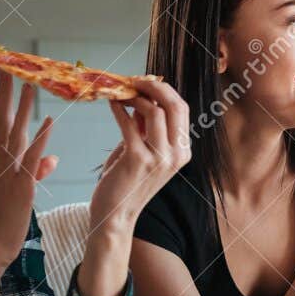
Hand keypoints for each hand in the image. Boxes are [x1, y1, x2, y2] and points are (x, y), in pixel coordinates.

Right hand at [0, 75, 56, 270]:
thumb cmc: (5, 219)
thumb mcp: (21, 191)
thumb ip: (36, 171)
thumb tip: (51, 159)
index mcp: (0, 161)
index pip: (3, 123)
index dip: (8, 100)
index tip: (10, 77)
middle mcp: (1, 161)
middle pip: (5, 120)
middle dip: (9, 93)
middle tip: (12, 66)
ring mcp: (9, 173)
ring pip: (16, 133)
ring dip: (24, 108)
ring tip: (31, 83)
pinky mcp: (20, 186)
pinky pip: (31, 157)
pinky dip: (40, 139)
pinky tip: (48, 121)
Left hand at [89, 78, 190, 234]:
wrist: (116, 215)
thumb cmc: (127, 182)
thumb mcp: (144, 151)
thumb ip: (146, 127)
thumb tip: (143, 98)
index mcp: (183, 152)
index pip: (182, 109)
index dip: (164, 90)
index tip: (145, 82)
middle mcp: (176, 154)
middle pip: (175, 106)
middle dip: (154, 87)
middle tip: (135, 80)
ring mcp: (159, 158)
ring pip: (154, 111)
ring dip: (135, 97)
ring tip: (120, 94)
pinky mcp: (137, 160)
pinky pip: (129, 124)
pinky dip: (118, 109)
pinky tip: (111, 104)